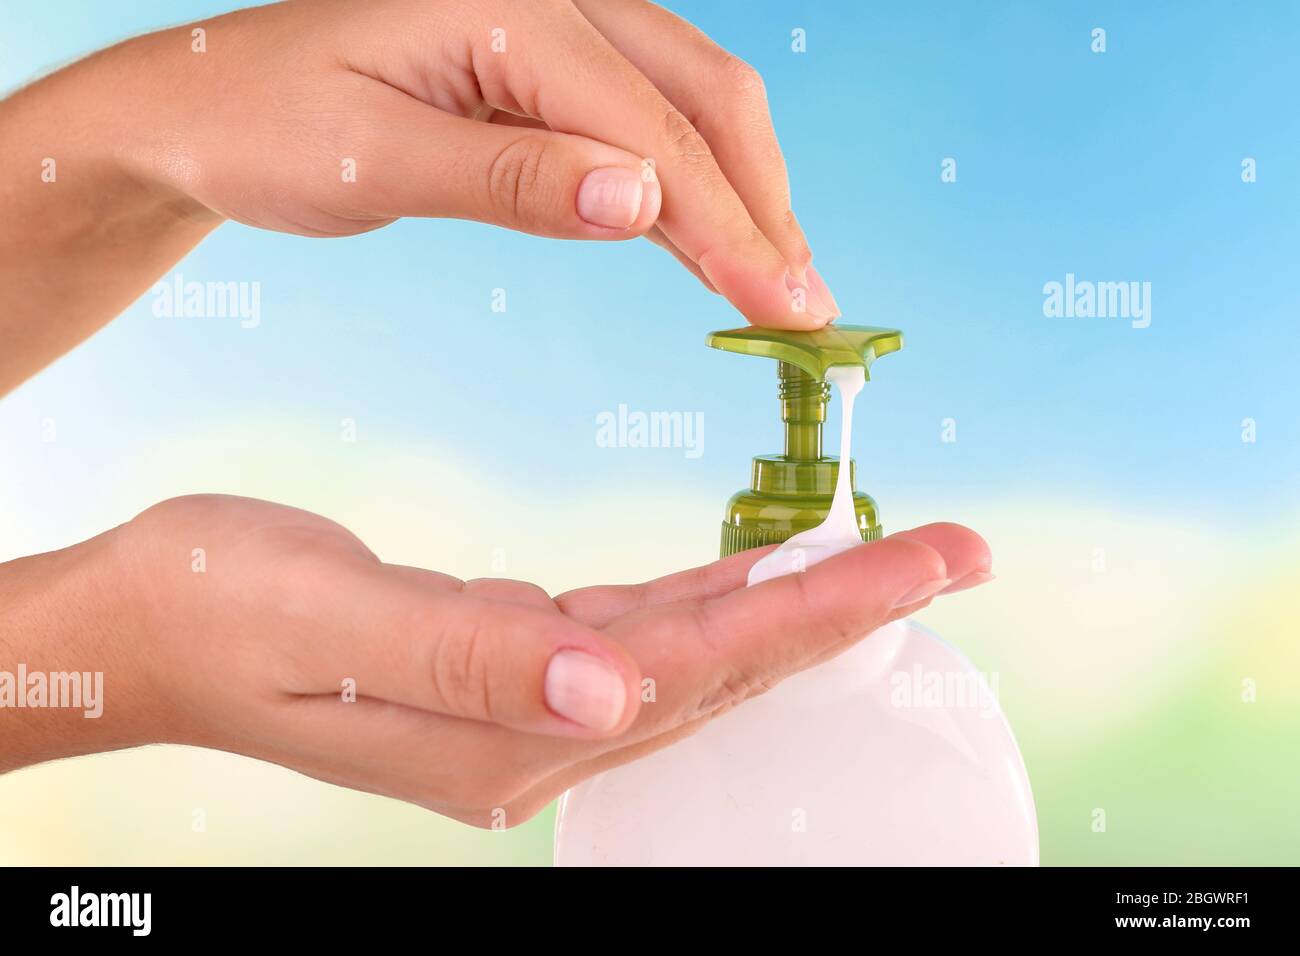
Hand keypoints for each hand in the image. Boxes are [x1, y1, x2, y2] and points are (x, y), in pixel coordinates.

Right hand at [0, 495, 991, 825]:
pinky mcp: (510, 662)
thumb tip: (612, 690)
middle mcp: (537, 731)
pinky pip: (641, 630)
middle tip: (958, 550)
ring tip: (890, 553)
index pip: (703, 669)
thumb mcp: (331, 627)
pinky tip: (757, 569)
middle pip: (727, 668)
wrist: (140, 630)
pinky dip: (713, 597)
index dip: (820, 612)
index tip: (925, 559)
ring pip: (697, 652)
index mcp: (509, 730)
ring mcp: (528, 704)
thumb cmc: (217, 613)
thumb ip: (475, 659)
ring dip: (795, 603)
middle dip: (848, 608)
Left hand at [1, 0, 839, 391]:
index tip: (785, 307)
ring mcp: (550, 23)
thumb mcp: (369, 159)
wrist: (199, 105)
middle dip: (764, 203)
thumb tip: (643, 200)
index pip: (651, 126)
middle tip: (806, 306)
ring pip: (690, 97)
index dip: (729, 224)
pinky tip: (717, 239)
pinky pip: (646, 112)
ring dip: (745, 190)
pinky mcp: (543, 63)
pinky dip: (695, 180)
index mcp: (501, 8)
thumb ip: (510, 177)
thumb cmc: (262, 124)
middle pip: (703, 93)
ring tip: (784, 282)